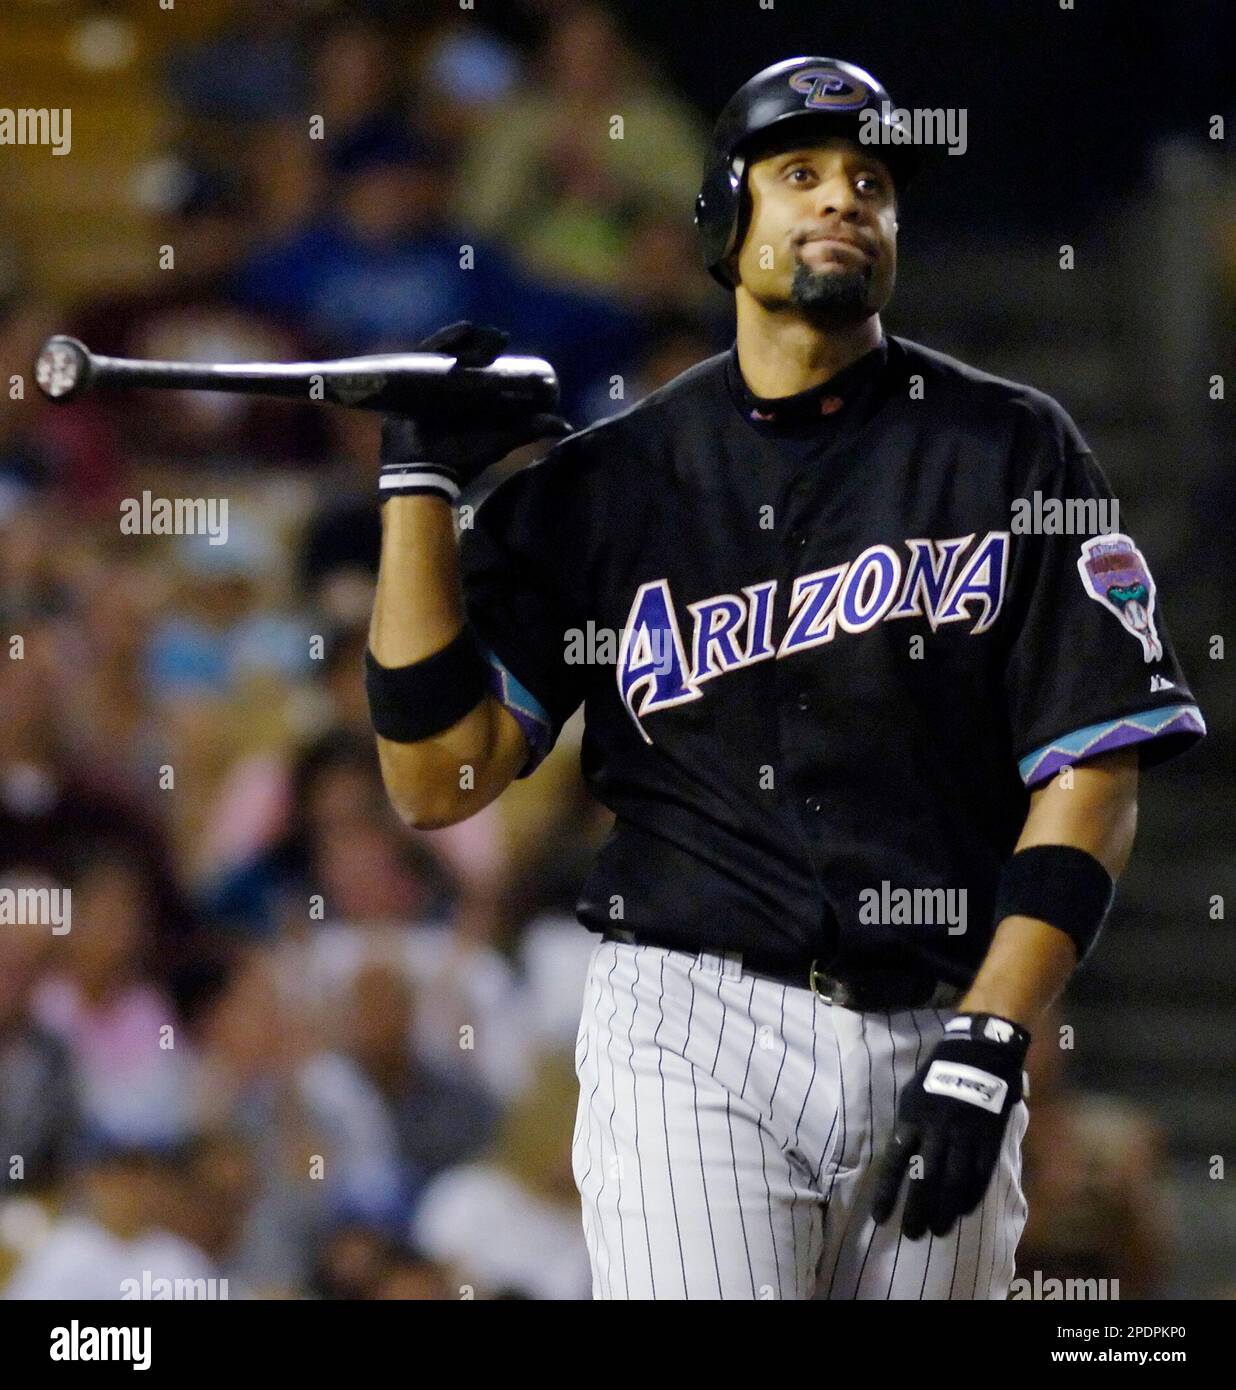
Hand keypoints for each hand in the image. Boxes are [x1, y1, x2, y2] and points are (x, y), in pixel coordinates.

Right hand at [379, 322, 572, 498]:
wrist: (419, 468)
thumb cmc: (458, 458)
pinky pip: (429, 352)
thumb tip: (565, 425)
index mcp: (472, 397)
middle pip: (470, 355)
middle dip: (485, 344)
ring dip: (468, 339)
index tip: (506, 345)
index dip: (499, 355)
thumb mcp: (498, 442)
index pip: (487, 368)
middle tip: (500, 340)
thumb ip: (527, 431)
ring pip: (451, 351)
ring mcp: (431, 380)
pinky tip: (464, 330)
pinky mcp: (412, 376)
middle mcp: (451, 386)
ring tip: (481, 334)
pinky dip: (446, 339)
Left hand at [870, 1012, 1029, 1238]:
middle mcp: (936, 1131)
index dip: (887, 1192)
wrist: (979, 1053)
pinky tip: (961, 1212)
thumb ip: (907, 1125)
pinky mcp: (988, 1139)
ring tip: (937, 1230)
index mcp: (913, 1118)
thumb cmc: (938, 1073)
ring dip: (943, 1209)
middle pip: (924, 1177)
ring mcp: (964, 1136)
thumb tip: (898, 1154)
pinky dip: (970, 1195)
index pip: (895, 1162)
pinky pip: (979, 1174)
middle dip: (916, 1209)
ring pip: (952, 1181)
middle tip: (911, 1234)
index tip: (879, 1218)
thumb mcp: (913, 1094)